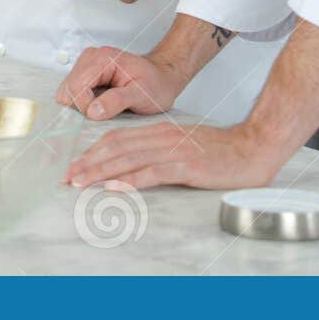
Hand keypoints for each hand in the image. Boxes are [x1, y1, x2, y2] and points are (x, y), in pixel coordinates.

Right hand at [55, 45, 187, 119]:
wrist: (162, 79)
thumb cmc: (156, 84)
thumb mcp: (142, 94)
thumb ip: (118, 101)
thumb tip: (93, 111)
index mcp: (102, 58)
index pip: (77, 86)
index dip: (85, 107)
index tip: (100, 118)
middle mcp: (90, 58)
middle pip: (68, 90)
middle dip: (81, 108)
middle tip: (103, 115)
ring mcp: (85, 67)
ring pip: (67, 93)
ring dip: (81, 107)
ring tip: (104, 111)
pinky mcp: (84, 76)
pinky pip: (72, 95)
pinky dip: (82, 106)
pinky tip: (100, 108)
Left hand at [65, 120, 282, 190]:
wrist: (252, 147)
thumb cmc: (220, 152)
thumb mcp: (183, 147)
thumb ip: (158, 153)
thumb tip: (132, 167)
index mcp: (159, 132)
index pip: (116, 139)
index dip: (92, 152)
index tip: (74, 165)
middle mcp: (161, 138)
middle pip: (116, 148)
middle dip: (88, 162)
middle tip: (66, 175)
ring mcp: (173, 151)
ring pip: (128, 159)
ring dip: (100, 171)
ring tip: (80, 181)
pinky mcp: (186, 166)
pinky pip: (152, 173)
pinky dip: (130, 180)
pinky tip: (115, 186)